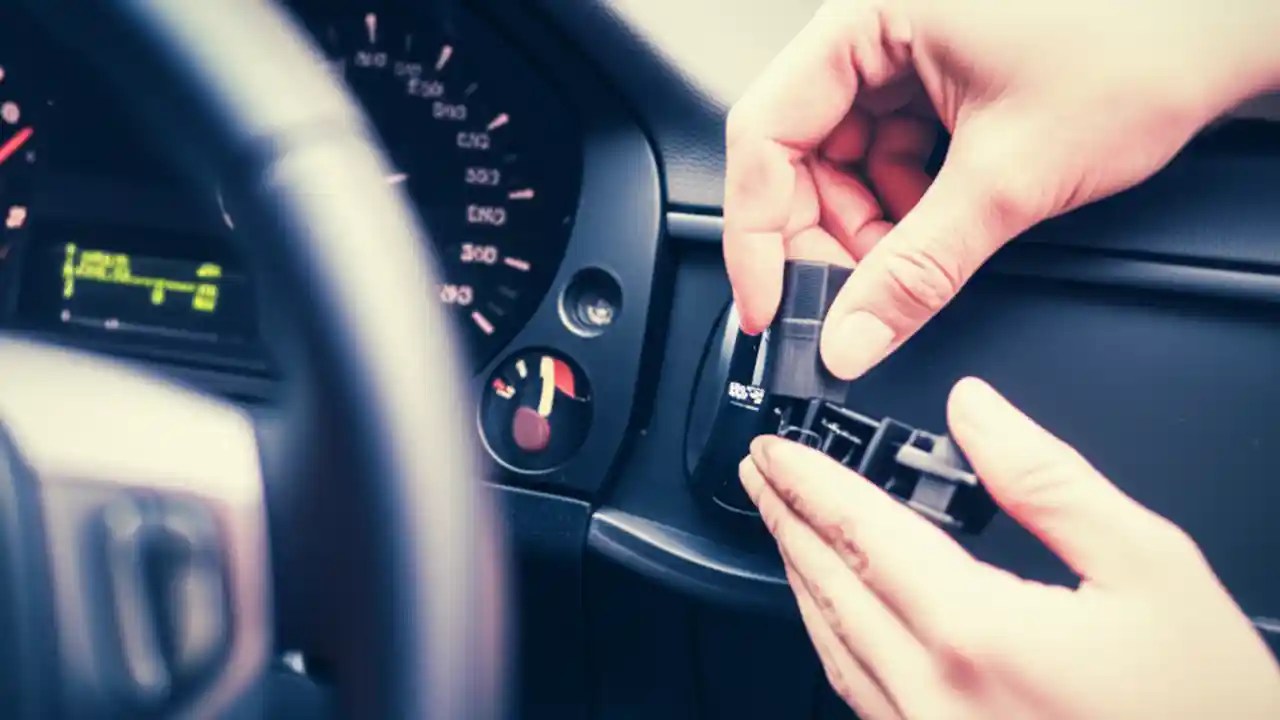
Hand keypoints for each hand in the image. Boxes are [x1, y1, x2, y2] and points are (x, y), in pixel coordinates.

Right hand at [724, 0, 1279, 379]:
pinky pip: (887, 158)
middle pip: (798, 152)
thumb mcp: (1009, 177)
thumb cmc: (1145, 44)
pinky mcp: (937, 79)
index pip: (766, 130)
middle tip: (840, 306)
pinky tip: (928, 237)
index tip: (769, 301)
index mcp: (870, 14)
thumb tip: (850, 337)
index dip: (758, 228)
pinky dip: (899, 210)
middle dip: (819, 238)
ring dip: (863, 230)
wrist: (1232, 27)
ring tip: (899, 272)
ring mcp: (907, 51)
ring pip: (842, 162)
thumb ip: (917, 270)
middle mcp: (878, 26)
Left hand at [739, 378, 1279, 718]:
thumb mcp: (1149, 568)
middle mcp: (934, 698)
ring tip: (781, 529)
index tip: (773, 451)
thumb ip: (1048, 481)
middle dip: (786, 521)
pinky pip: (859, 693)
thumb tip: (978, 412)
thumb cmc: (1207, 709)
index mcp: (977, 635)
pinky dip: (833, 638)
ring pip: (831, 647)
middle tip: (758, 476)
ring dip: (799, 579)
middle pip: (830, 588)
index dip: (809, 482)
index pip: (861, 534)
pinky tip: (832, 615)